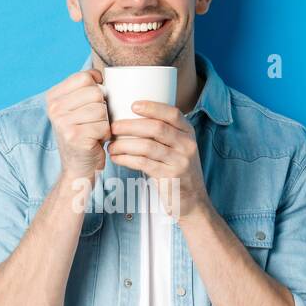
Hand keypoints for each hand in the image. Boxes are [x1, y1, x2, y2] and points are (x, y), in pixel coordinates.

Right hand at [45, 69, 108, 181]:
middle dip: (102, 108)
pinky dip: (105, 134)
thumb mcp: (78, 108)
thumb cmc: (84, 134)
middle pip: (96, 92)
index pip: (85, 77)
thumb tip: (101, 74)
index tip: (92, 104)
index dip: (97, 88)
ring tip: (93, 132)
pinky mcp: (74, 136)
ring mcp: (62, 122)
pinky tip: (95, 141)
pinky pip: (104, 126)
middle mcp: (54, 108)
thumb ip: (85, 89)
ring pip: (101, 109)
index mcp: (53, 97)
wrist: (78, 167)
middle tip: (93, 122)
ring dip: (104, 123)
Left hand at [105, 101, 210, 222]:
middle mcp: (187, 145)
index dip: (152, 107)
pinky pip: (144, 164)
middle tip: (114, 127)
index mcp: (188, 133)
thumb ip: (164, 133)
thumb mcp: (179, 147)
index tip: (133, 105)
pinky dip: (127, 159)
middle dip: (131, 126)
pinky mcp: (170, 177)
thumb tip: (132, 117)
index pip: (172, 113)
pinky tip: (117, 158)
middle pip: (157, 128)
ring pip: (148, 146)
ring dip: (125, 144)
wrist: (193, 200)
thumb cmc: (179, 170)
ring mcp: (180, 161)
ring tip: (111, 145)